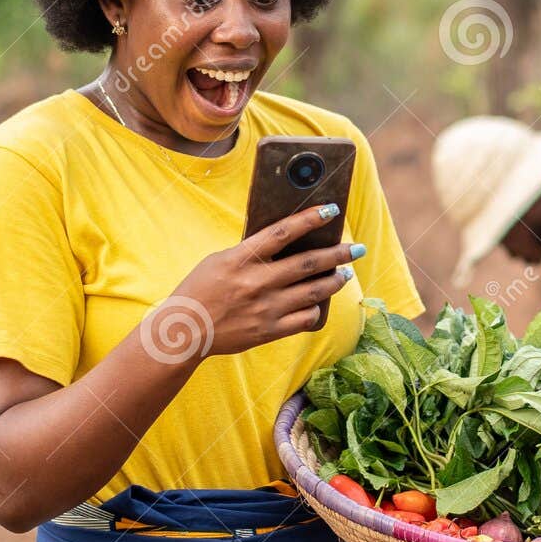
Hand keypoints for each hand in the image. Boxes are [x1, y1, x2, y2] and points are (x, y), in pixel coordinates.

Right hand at [171, 204, 362, 356]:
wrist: (184, 331)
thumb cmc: (199, 290)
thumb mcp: (219, 260)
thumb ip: (250, 252)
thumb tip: (284, 241)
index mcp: (241, 259)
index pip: (283, 232)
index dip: (310, 219)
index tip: (331, 210)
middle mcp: (257, 282)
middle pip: (308, 263)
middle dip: (338, 254)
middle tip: (356, 248)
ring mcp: (265, 308)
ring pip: (313, 292)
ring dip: (334, 281)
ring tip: (345, 273)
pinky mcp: (268, 331)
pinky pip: (304, 319)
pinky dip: (315, 309)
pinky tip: (319, 302)